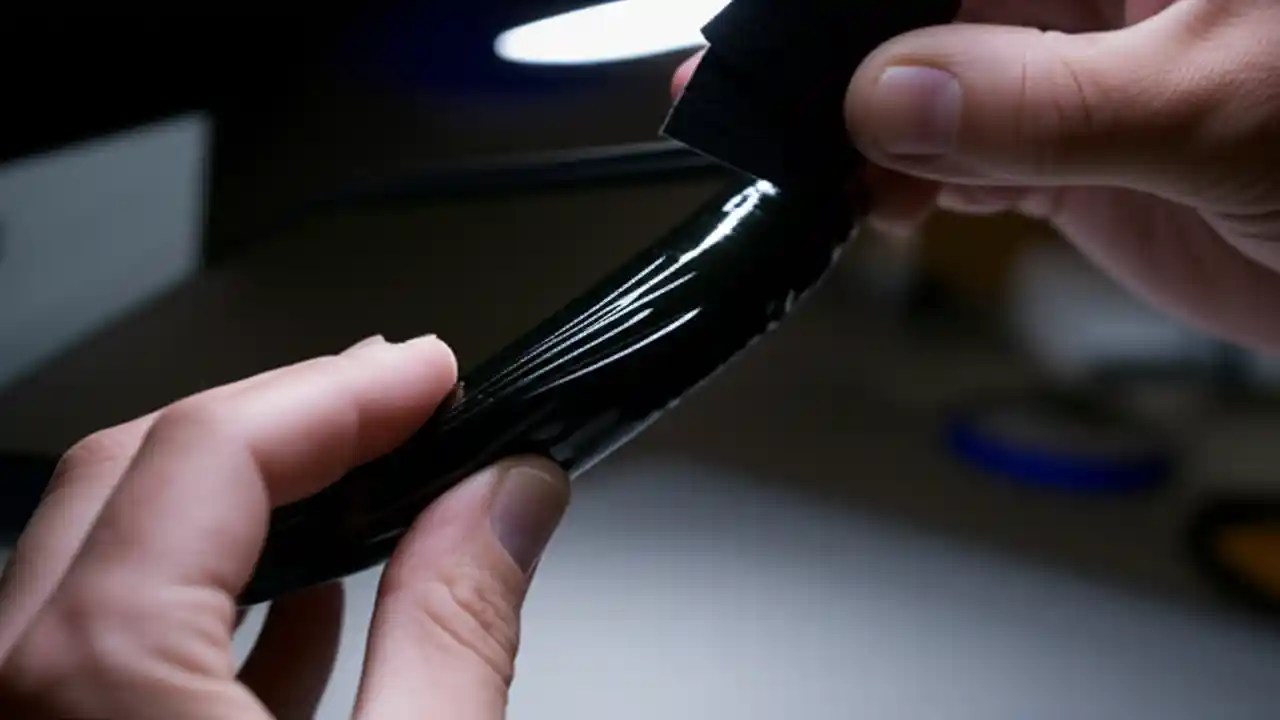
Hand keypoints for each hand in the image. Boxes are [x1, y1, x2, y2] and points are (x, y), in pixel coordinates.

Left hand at [0, 335, 570, 718]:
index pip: (211, 451)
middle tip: (397, 400)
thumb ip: (456, 634)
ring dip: (243, 497)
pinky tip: (306, 603)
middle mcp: (23, 696)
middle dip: (282, 420)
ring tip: (365, 478)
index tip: (432, 377)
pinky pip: (105, 644)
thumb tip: (508, 501)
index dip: (341, 391)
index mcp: (98, 682)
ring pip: (109, 547)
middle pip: (136, 472)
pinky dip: (207, 598)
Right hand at [675, 0, 1279, 351]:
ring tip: (799, 163)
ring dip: (862, 132)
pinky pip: (958, 161)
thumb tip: (896, 92)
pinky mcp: (1072, 156)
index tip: (784, 24)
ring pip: (931, 86)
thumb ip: (1046, 99)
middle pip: (931, 6)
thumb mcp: (1214, 106)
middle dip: (843, 52)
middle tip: (751, 93)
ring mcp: (1079, 72)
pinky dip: (906, 189)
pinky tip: (873, 204)